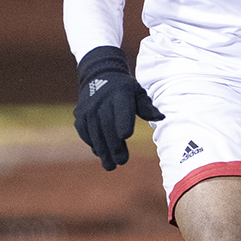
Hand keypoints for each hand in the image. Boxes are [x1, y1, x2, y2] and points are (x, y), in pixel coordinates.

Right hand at [73, 45, 163, 170]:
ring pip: (95, 132)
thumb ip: (147, 107)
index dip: (122, 121)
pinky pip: (85, 133)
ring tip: (111, 166)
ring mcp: (88, 108)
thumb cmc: (124, 89)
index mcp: (120, 93)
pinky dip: (93, 144)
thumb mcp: (138, 92)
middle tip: (121, 161)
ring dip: (103, 151)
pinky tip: (101, 153)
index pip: (121, 109)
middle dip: (114, 145)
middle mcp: (101, 100)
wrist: (98, 74)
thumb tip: (161, 117)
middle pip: (107, 125)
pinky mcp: (79, 115)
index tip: (126, 135)